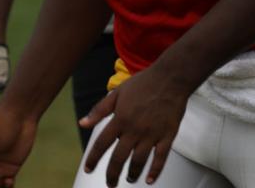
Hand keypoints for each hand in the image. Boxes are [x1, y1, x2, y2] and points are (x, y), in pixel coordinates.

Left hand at [79, 64, 189, 186]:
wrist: (172, 77)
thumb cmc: (145, 83)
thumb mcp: (117, 93)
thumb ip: (99, 110)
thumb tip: (82, 124)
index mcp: (120, 119)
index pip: (101, 144)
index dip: (93, 159)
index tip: (88, 168)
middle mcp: (134, 129)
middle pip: (119, 159)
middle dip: (111, 175)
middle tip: (110, 183)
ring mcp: (152, 134)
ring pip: (138, 161)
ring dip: (132, 174)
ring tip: (129, 178)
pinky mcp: (167, 135)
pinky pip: (161, 158)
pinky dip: (155, 171)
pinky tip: (150, 179)